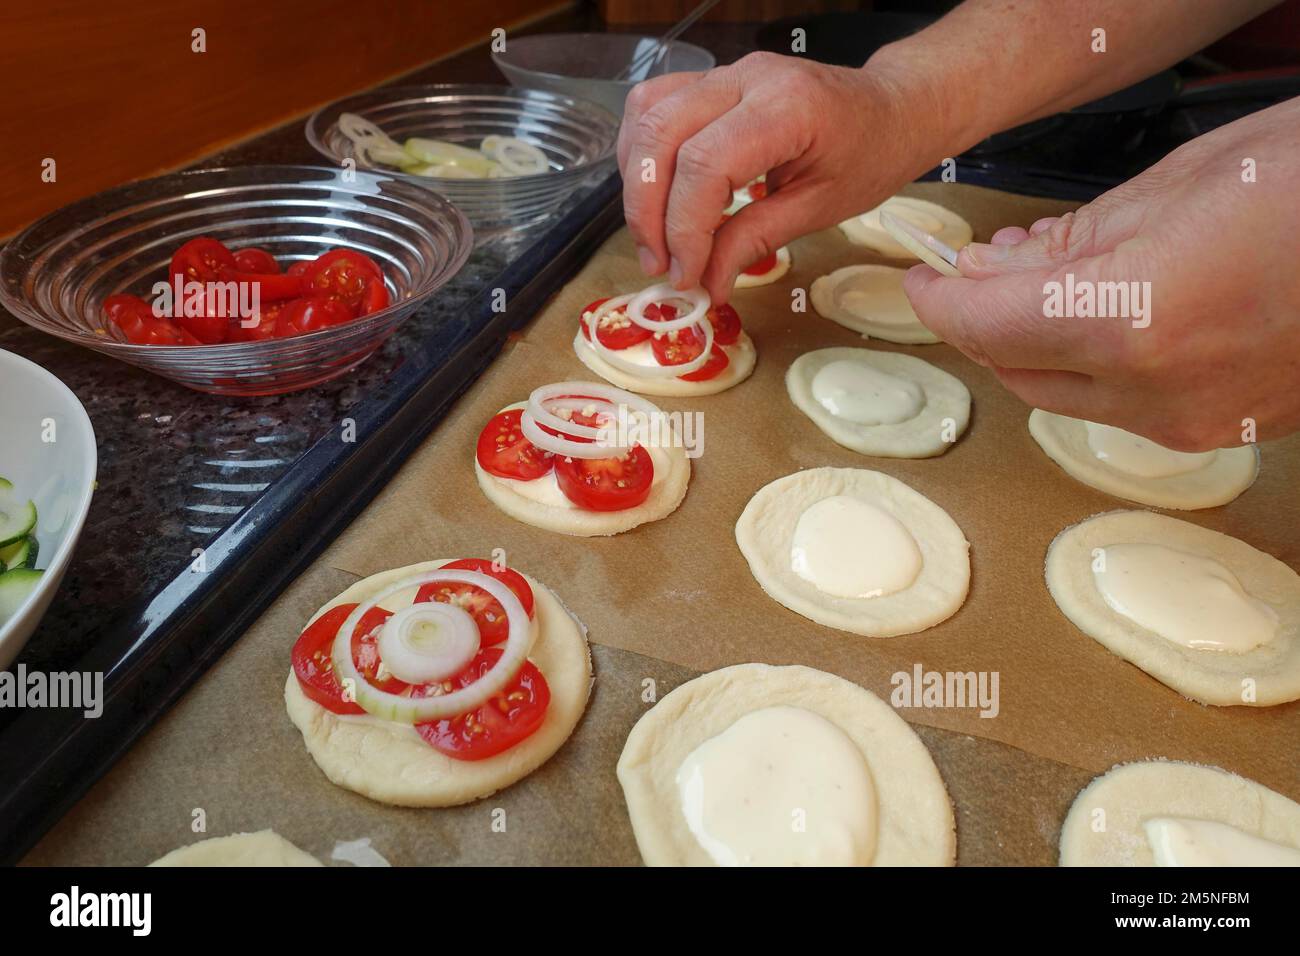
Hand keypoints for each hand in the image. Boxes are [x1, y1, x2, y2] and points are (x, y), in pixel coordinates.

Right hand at [618, 51, 944, 302]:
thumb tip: (707, 283)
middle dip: (648, 211)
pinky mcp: (713, 80)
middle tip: (660, 265)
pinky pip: (654, 106)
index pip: (704, 164)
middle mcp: (747, 79)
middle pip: (661, 136)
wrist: (891, 108)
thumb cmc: (869, 153)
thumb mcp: (821, 209)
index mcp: (787, 108)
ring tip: (654, 238)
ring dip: (636, 182)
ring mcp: (726, 73)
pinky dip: (642, 155)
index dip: (683, 227)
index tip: (687, 274)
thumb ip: (755, 240)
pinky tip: (655, 197)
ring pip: (647, 116)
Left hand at [903, 97, 1299, 449]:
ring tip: (1047, 278)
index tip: (923, 276)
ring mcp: (1200, 421)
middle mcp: (1158, 393)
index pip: (982, 328)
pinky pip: (1130, 405)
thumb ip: (1069, 242)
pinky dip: (1099, 364)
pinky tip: (1109, 312)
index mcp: (1129, 322)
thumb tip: (996, 268)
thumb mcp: (1177, 185)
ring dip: (1038, 345)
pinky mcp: (1231, 428)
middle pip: (1017, 372)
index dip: (938, 300)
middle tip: (980, 270)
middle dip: (984, 324)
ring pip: (1069, 395)